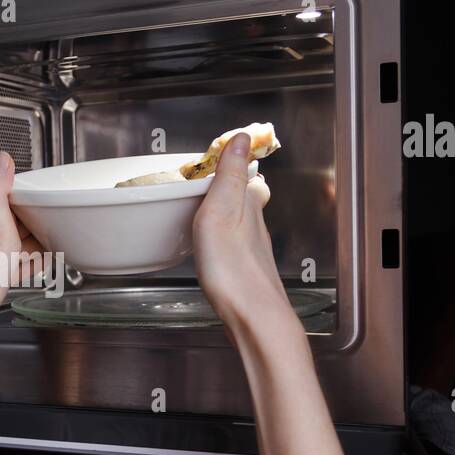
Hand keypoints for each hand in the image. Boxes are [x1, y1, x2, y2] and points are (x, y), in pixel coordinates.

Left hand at [0, 151, 43, 347]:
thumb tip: (1, 157)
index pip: (15, 196)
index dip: (33, 191)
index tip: (52, 186)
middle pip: (22, 219)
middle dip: (41, 215)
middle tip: (61, 213)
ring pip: (24, 242)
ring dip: (41, 240)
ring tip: (58, 236)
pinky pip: (23, 266)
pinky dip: (34, 264)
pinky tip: (41, 265)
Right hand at [192, 132, 290, 334]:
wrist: (253, 317)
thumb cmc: (233, 269)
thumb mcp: (222, 211)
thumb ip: (230, 175)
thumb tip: (242, 137)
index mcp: (247, 205)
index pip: (242, 175)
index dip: (229, 166)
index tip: (213, 159)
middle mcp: (255, 224)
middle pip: (241, 198)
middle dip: (224, 189)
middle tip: (200, 184)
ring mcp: (252, 249)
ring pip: (237, 221)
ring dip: (221, 213)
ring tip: (199, 211)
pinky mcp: (245, 271)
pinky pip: (231, 244)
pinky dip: (220, 238)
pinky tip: (209, 247)